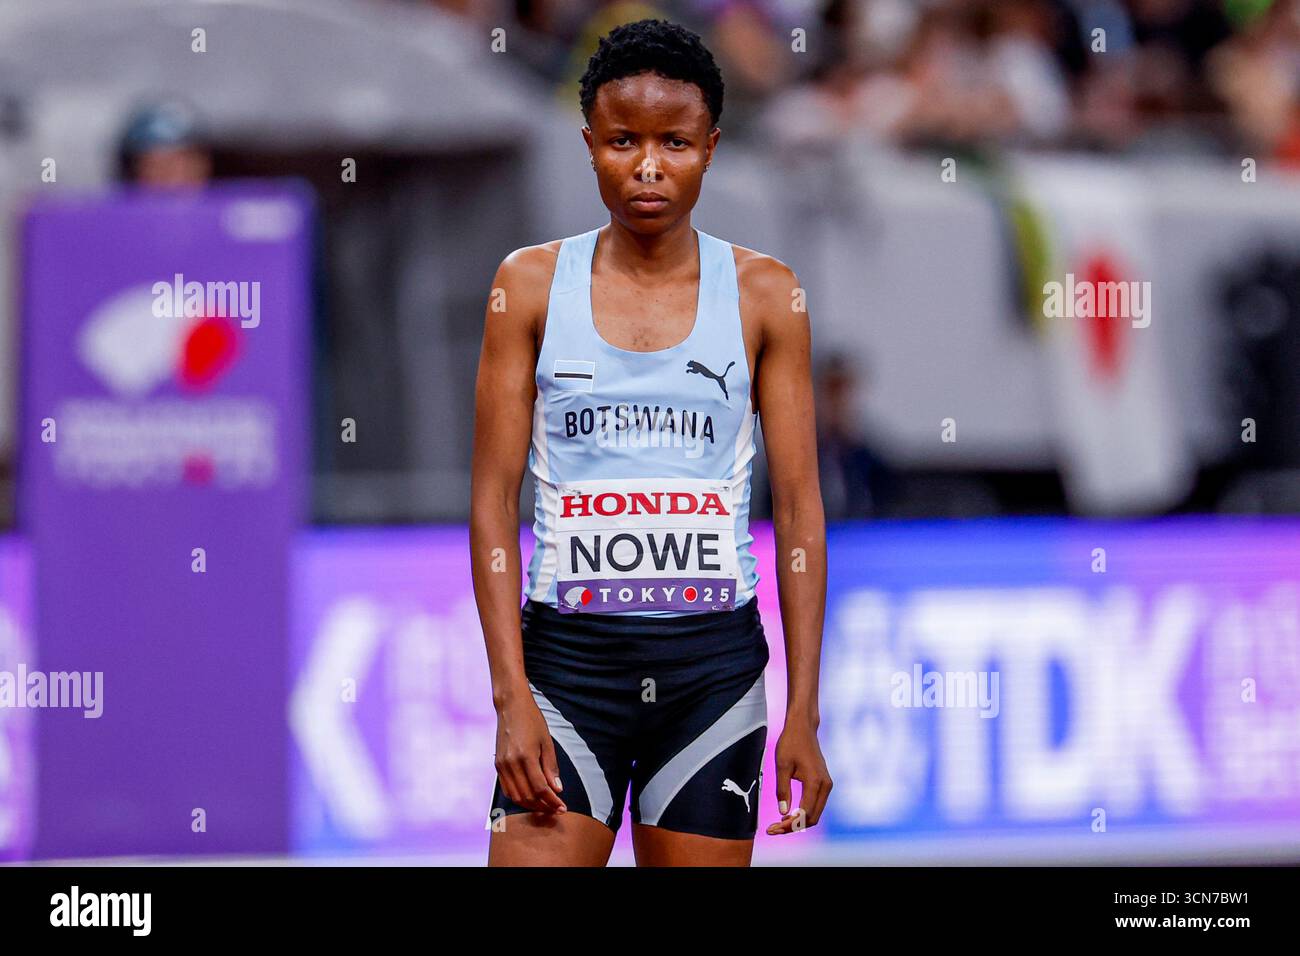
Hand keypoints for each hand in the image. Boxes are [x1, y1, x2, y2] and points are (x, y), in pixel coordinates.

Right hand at [494, 694, 565, 814]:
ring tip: (544, 806)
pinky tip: (530, 798)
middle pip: (527, 796)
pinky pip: (507, 788)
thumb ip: (551, 767)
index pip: (540, 788)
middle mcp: (511, 763)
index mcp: (526, 756)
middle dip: (543, 806)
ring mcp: (502, 765)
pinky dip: (518, 797)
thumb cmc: (531, 720)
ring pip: (515, 796)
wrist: (511, 706)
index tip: (562, 808)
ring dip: (531, 805)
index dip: (552, 801)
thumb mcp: (547, 742)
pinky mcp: (497, 765)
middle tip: (555, 809)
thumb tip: (557, 789)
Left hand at [766, 717, 831, 834]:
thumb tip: (783, 813)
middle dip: (793, 827)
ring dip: (799, 822)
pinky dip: (804, 813)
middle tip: (773, 829)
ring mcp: (826, 784)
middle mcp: (825, 786)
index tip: (772, 829)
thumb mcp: (781, 766)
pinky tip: (789, 814)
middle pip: (812, 818)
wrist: (803, 728)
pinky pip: (815, 804)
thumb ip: (783, 790)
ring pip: (815, 813)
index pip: (803, 814)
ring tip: (779, 824)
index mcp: (815, 782)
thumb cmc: (791, 743)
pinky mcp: (823, 783)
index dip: (788, 825)